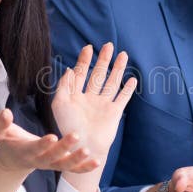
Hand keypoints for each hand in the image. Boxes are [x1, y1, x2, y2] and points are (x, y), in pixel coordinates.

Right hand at [0, 108, 100, 191]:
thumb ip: (1, 122)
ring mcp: (51, 164)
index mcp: (26, 151)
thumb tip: (5, 112)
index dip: (43, 144)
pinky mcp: (60, 165)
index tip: (52, 136)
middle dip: (64, 148)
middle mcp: (40, 160)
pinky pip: (74, 169)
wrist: (14, 159)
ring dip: (77, 160)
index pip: (35, 148)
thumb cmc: (9, 141)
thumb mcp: (0, 132)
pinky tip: (97, 162)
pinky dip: (85, 167)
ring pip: (65, 166)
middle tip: (75, 136)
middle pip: (53, 156)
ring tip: (89, 151)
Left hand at [51, 43, 136, 171]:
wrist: (83, 146)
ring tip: (123, 55)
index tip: (88, 47)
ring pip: (112, 82)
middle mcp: (91, 98)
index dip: (84, 60)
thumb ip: (65, 86)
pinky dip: (128, 89)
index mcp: (76, 95)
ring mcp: (103, 104)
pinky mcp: (114, 112)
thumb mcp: (60, 104)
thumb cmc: (68, 127)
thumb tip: (70, 70)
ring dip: (118, 69)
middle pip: (99, 74)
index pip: (81, 73)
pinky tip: (133, 79)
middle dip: (103, 60)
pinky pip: (122, 98)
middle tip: (108, 45)